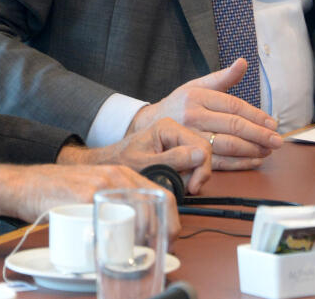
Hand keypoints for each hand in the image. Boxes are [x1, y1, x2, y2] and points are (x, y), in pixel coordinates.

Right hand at [0, 162, 181, 240]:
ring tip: (137, 256)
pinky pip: (110, 224)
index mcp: (123, 174)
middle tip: (156, 253)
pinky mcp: (85, 198)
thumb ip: (118, 200)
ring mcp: (101, 187)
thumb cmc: (60, 190)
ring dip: (143, 242)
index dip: (173, 222)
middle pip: (158, 208)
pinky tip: (114, 251)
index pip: (165, 196)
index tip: (170, 240)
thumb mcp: (96, 187)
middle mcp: (116, 177)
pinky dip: (117, 243)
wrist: (27, 184)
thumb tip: (142, 229)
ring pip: (139, 217)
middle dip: (163, 235)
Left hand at [61, 117, 212, 194]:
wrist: (110, 164)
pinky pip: (192, 163)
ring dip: (192, 175)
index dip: (202, 168)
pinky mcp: (176, 150)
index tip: (194, 186)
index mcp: (168, 127)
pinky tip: (176, 180)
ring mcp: (177, 139)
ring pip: (200, 159)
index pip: (201, 145)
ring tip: (176, 183)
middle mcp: (175, 130)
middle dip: (197, 173)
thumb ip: (173, 159)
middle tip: (186, 187)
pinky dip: (188, 175)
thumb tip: (200, 155)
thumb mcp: (145, 163)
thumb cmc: (123, 161)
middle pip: (203, 151)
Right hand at [128, 59, 282, 170]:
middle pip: (233, 126)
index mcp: (197, 96)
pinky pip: (218, 161)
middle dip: (259, 135)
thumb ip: (223, 77)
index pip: (233, 105)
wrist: (150, 125)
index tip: (273, 123)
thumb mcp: (197, 85)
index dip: (256, 115)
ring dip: (251, 150)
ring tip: (268, 151)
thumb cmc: (179, 104)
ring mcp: (190, 137)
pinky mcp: (189, 155)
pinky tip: (253, 161)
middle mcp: (193, 116)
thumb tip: (243, 62)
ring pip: (227, 145)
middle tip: (277, 141)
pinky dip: (239, 163)